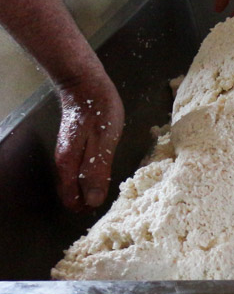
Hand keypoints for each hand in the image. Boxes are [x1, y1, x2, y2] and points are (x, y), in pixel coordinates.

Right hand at [54, 72, 123, 211]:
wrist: (86, 85)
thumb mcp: (103, 141)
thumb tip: (92, 200)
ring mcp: (67, 151)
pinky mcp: (74, 143)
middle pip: (71, 191)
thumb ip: (96, 170)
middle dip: (87, 199)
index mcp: (68, 164)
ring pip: (75, 179)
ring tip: (108, 189)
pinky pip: (79, 167)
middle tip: (109, 201)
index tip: (102, 209)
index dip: (85, 206)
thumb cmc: (98, 110)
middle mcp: (63, 161)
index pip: (71, 198)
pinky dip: (89, 174)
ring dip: (89, 187)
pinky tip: (103, 170)